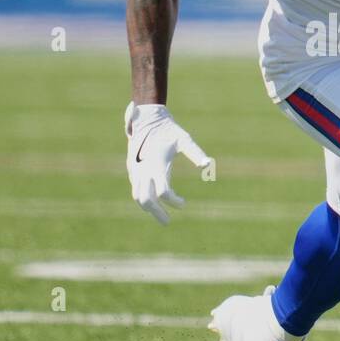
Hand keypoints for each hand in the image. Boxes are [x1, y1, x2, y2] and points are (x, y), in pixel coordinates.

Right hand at [124, 101, 211, 224]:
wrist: (147, 118)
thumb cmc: (169, 130)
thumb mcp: (184, 139)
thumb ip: (195, 152)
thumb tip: (208, 165)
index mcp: (156, 164)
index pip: (163, 192)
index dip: (174, 201)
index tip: (184, 203)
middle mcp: (143, 169)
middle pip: (145, 200)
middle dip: (156, 213)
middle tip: (167, 222)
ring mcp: (135, 169)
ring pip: (137, 196)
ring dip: (148, 208)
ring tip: (161, 216)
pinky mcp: (131, 168)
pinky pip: (135, 188)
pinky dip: (143, 198)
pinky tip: (154, 203)